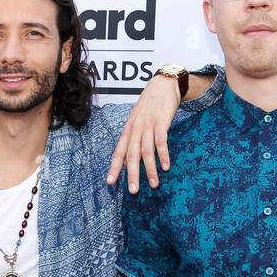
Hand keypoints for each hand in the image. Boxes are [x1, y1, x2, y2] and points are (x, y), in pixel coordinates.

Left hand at [107, 73, 182, 193]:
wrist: (162, 85)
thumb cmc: (149, 106)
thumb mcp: (136, 122)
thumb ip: (132, 141)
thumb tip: (127, 161)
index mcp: (128, 131)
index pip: (118, 152)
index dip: (114, 168)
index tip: (110, 183)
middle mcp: (135, 129)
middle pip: (132, 155)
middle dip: (132, 174)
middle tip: (133, 191)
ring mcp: (148, 126)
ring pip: (147, 152)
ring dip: (150, 170)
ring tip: (153, 184)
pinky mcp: (161, 122)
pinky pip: (161, 142)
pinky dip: (163, 155)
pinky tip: (166, 167)